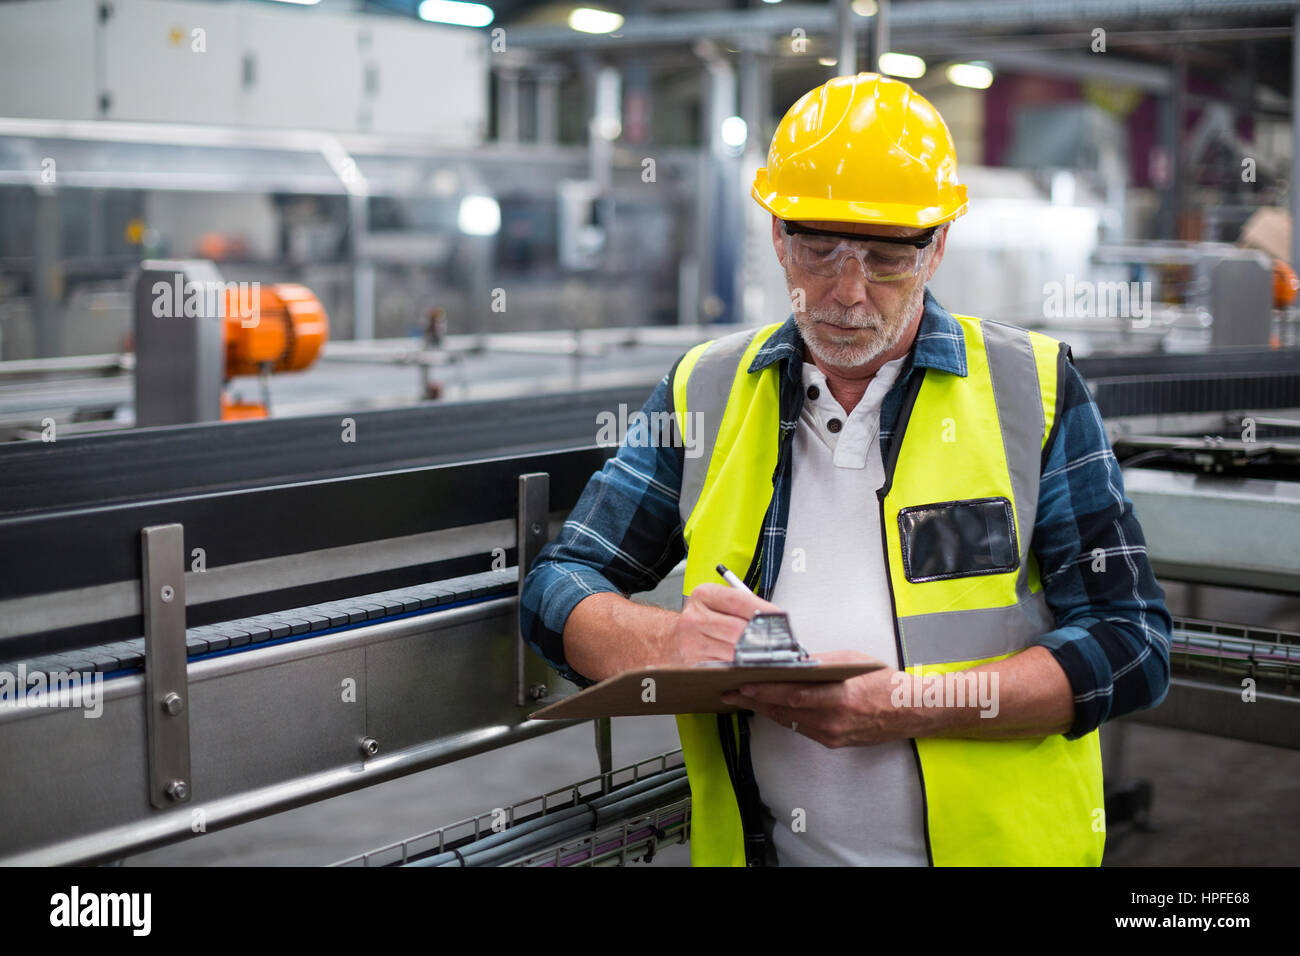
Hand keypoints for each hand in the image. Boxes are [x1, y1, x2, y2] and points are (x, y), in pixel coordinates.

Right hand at [667, 582, 781, 665]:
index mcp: (703, 596)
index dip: (764, 611)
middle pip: (738, 630)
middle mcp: (694, 618)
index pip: (739, 600)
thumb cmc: (698, 622)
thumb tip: (776, 619)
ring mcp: (691, 643)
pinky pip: (724, 668)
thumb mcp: (714, 603)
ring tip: (768, 656)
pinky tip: (749, 667)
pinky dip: (740, 669)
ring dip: (754, 657)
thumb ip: (742, 606)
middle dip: (762, 639)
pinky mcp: (693, 665)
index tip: (781, 619)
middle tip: (781, 643)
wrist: (665, 641)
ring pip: (733, 653)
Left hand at [720, 650, 915, 747]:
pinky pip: (800, 728)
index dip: (764, 691)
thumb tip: (791, 662)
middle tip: (729, 693)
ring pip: (788, 721)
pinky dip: (783, 717)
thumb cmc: (884, 683)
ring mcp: (831, 734)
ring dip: (764, 709)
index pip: (791, 695)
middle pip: (783, 711)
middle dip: (753, 701)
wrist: (908, 711)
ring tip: (742, 699)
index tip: (742, 685)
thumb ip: (820, 664)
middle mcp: (832, 721)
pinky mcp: (832, 741)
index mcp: (838, 698)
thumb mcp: (851, 662)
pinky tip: (769, 708)